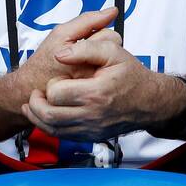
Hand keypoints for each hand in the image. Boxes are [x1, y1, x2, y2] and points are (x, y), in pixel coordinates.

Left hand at [21, 22, 182, 141]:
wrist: (150, 101)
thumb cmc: (131, 75)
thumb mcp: (113, 51)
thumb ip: (85, 48)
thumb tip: (60, 54)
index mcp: (95, 93)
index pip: (56, 94)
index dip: (51, 85)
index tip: (57, 79)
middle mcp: (92, 115)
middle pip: (49, 115)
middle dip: (37, 102)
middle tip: (38, 92)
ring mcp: (91, 129)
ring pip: (52, 129)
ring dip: (37, 116)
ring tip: (36, 103)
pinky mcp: (91, 136)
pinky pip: (62, 136)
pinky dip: (49, 127)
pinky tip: (46, 115)